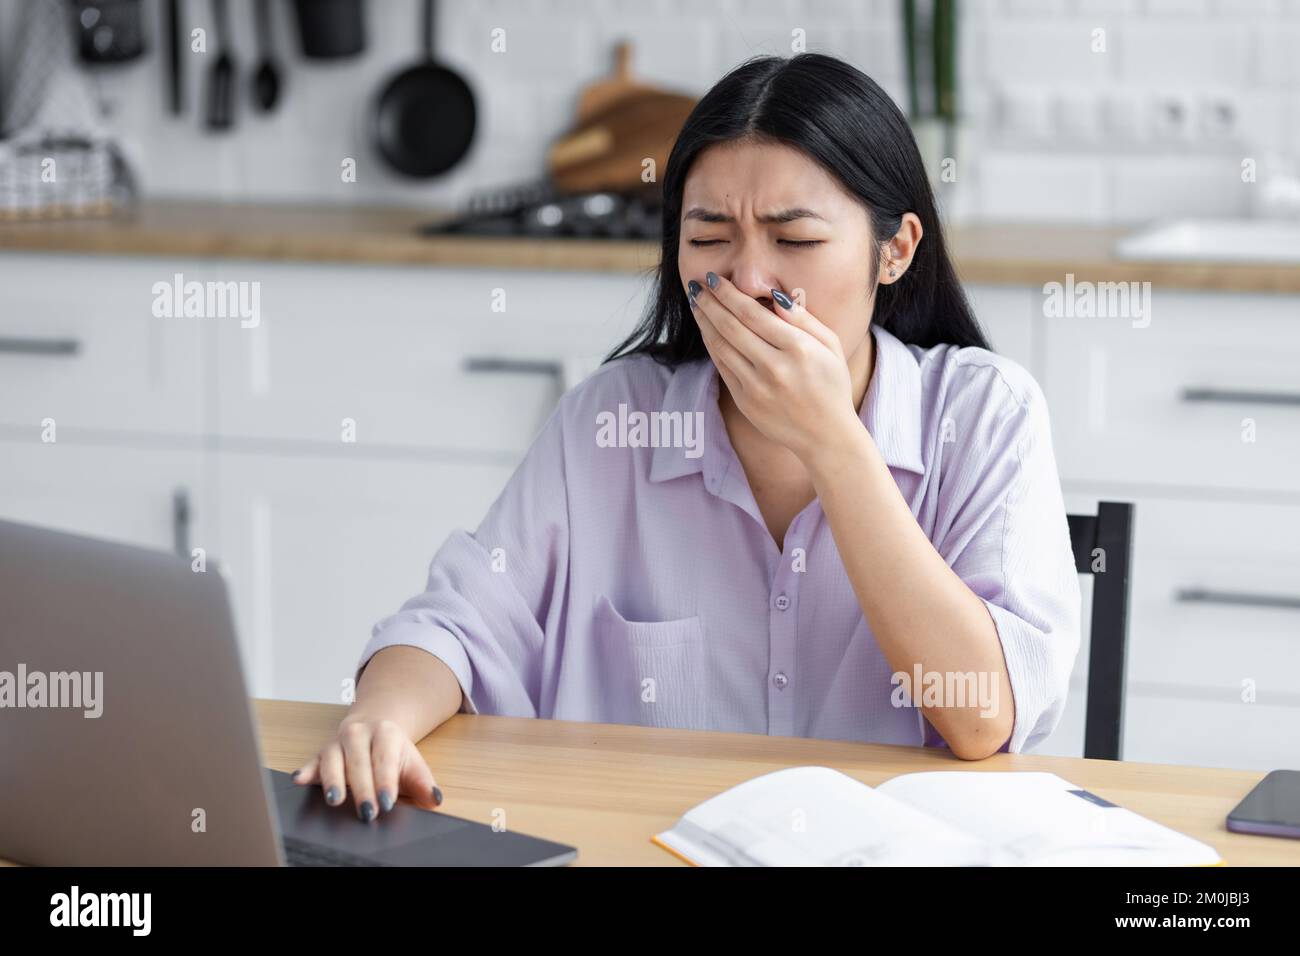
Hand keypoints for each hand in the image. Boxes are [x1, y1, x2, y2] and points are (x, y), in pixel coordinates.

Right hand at [290, 714, 443, 821]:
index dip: (386, 781)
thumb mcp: (413, 763)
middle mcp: (359, 734)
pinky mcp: (321, 753)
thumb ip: (424, 782)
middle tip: (367, 811)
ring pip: (333, 760)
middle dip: (363, 788)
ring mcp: (338, 742)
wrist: (375, 725)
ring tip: (335, 800)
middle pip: (359, 763)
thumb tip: (435, 799)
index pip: (385, 759)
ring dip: (333, 781)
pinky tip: (300, 779)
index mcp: (386, 734)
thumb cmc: (394, 752)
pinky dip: (307, 770)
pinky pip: (312, 761)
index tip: (387, 801)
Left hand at [689, 271, 858, 461]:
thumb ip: (804, 318)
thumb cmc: (831, 385)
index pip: (753, 314)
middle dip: (710, 303)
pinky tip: (707, 330)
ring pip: (721, 346)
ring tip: (697, 304)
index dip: (729, 294)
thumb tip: (774, 295)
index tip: (714, 279)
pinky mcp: (745, 402)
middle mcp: (775, 367)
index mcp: (798, 349)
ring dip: (705, 322)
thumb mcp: (831, 346)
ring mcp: (757, 387)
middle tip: (696, 286)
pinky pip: (722, 367)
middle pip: (731, 327)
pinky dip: (712, 346)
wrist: (826, 436)